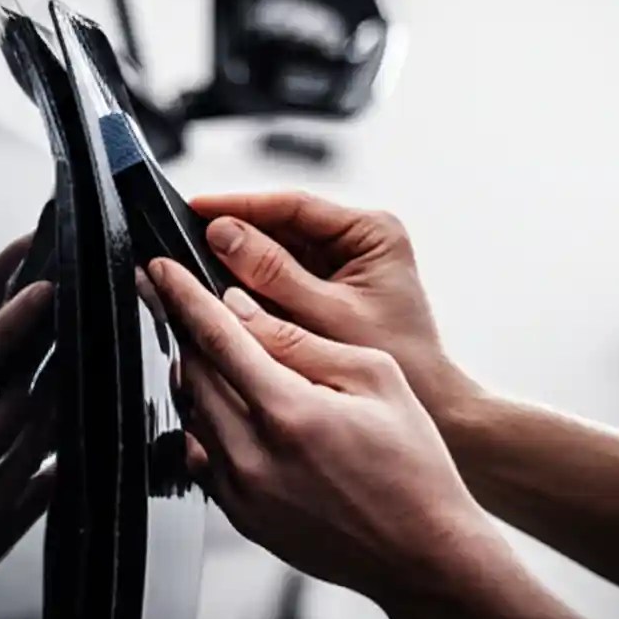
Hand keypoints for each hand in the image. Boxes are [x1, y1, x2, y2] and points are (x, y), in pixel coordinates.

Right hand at [0, 282, 54, 618]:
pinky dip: (56, 456)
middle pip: (13, 405)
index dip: (8, 328)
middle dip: (45, 360)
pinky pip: (45, 487)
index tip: (40, 293)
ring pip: (38, 444)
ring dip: (59, 402)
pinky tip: (63, 435)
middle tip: (69, 325)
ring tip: (75, 370)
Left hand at [148, 258, 582, 618]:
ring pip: (190, 415)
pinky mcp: (240, 516)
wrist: (423, 553)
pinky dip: (207, 425)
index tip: (162, 272)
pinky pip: (201, 457)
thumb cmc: (413, 467)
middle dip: (187, 332)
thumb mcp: (374, 378)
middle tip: (195, 307)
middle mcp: (252, 456)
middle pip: (191, 374)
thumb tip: (242, 312)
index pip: (215, 337)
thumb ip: (300, 341)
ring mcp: (241, 492)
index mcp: (287, 412)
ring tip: (225, 359)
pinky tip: (236, 413)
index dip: (182, 295)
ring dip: (197, 378)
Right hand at [192, 192, 473, 419]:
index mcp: (372, 232)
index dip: (238, 206)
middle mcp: (359, 242)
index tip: (194, 208)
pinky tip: (223, 300)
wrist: (436, 413)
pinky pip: (280, 282)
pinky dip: (252, 291)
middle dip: (232, 236)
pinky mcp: (329, 293)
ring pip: (274, 254)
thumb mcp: (327, 315)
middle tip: (182, 241)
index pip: (292, 205)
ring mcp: (343, 267)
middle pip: (279, 226)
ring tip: (194, 270)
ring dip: (237, 265)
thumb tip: (222, 234)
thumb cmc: (402, 366)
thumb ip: (273, 273)